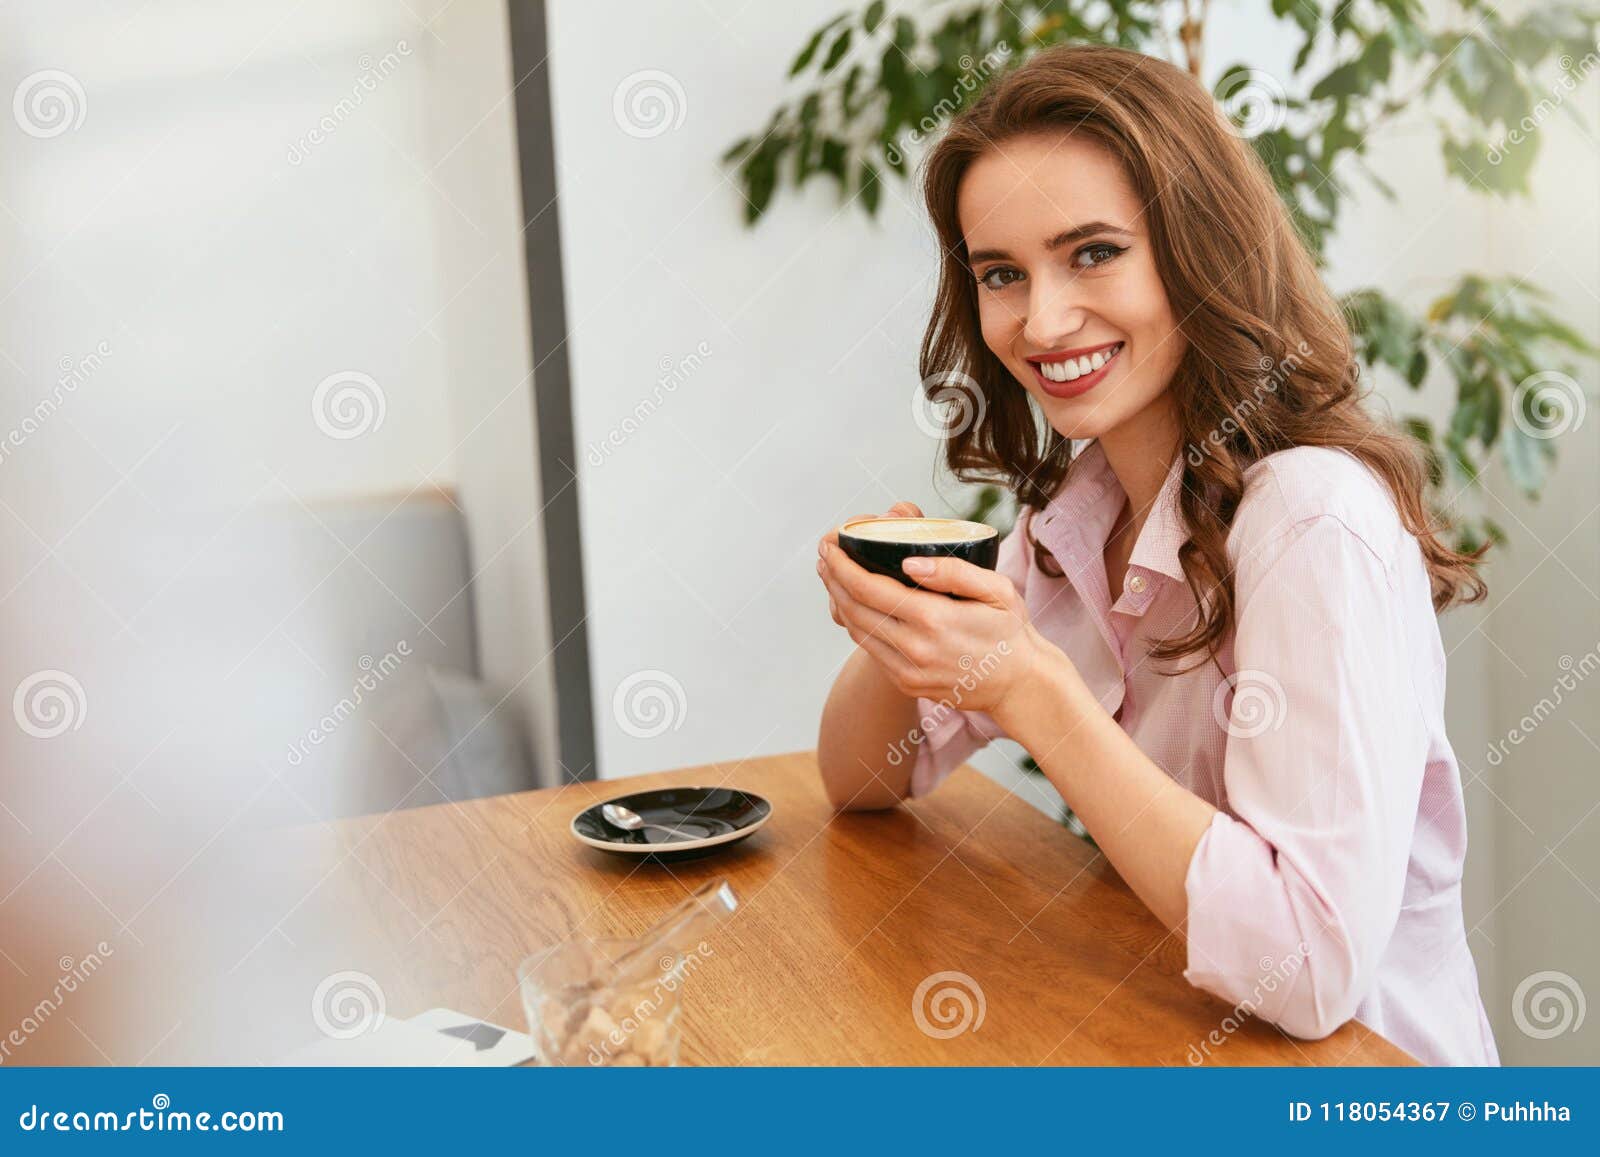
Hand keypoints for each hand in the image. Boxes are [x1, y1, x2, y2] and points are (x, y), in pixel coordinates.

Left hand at [816, 517, 1057, 718]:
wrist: (1019, 685)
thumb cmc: (1010, 631)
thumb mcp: (997, 591)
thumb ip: (954, 572)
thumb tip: (909, 563)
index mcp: (933, 620)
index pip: (869, 588)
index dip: (842, 566)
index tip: (830, 545)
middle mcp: (914, 649)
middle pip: (854, 609)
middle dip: (833, 579)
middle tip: (825, 555)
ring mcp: (908, 671)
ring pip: (858, 632)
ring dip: (839, 601)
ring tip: (832, 576)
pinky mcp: (908, 684)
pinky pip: (871, 650)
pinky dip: (857, 625)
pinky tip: (855, 606)